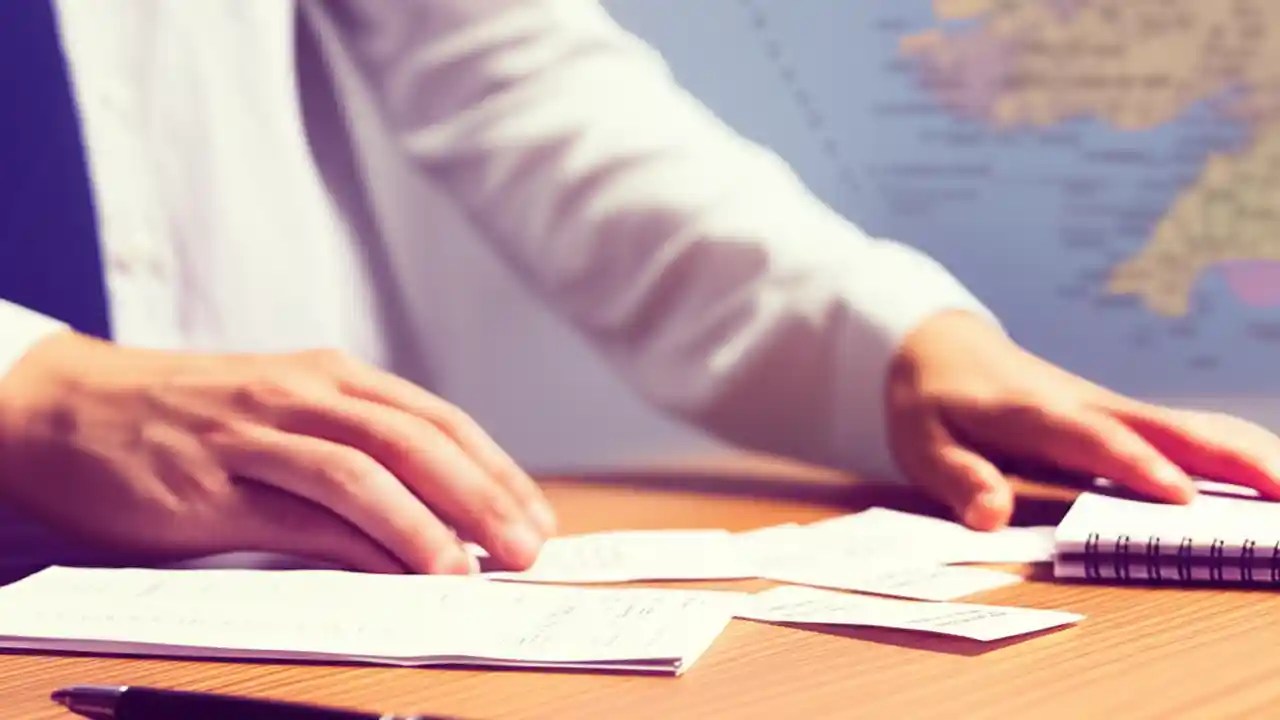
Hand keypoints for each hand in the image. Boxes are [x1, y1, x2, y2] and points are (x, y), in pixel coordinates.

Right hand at [0, 332, 554, 572]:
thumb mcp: (283, 414)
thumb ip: (354, 449)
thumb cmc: (191, 418)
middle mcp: (300, 395)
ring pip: (360, 473)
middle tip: (527, 548)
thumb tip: (440, 511)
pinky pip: (294, 515)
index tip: (535, 515)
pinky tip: (391, 572)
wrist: (70, 408)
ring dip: (424, 523)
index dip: (495, 468)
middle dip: (481, 496)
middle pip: (414, 441)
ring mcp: (252, 436)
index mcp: (329, 376)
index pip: (436, 419)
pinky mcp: (207, 486)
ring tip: (467, 571)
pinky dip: (353, 544)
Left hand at [886, 311, 1279, 528]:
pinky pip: (1185, 433)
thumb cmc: (931, 400)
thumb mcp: (920, 441)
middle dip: (1226, 458)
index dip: (1136, 464)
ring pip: (1188, 427)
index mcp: (1035, 413)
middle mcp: (1085, 405)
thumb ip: (957, 476)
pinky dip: (1232, 451)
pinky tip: (1271, 474)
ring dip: (1245, 454)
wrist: (939, 345)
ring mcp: (1110, 408)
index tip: (1181, 495)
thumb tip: (988, 516)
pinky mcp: (1121, 418)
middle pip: (1165, 426)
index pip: (1093, 438)